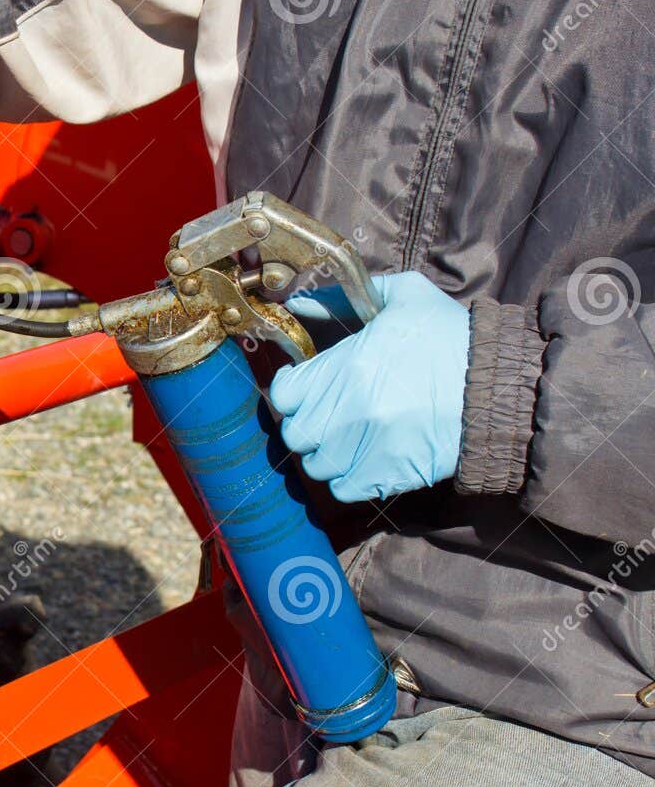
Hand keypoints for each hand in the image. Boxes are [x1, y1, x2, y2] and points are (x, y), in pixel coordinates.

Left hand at [269, 271, 469, 502]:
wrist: (504, 388)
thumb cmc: (452, 338)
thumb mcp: (404, 297)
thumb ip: (343, 297)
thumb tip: (297, 304)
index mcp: (348, 365)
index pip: (283, 394)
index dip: (291, 390)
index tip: (307, 386)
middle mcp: (349, 410)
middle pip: (295, 432)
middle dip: (308, 422)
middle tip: (331, 412)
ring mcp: (365, 448)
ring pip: (315, 464)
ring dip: (326, 453)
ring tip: (350, 437)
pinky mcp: (385, 476)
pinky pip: (341, 489)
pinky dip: (347, 479)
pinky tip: (365, 459)